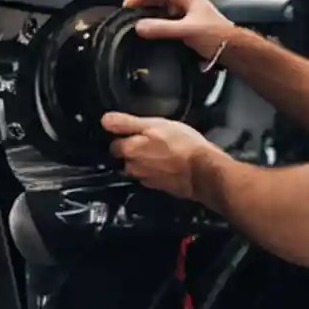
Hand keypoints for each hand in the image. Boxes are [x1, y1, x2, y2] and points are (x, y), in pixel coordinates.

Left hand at [102, 111, 224, 200]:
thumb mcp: (155, 124)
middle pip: (125, 159)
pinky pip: (151, 177)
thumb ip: (127, 123)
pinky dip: (156, 171)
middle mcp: (134, 168)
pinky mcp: (159, 188)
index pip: (114, 144)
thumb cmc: (182, 144)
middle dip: (132, 152)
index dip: (123, 137)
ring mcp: (146, 180)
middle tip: (148, 142)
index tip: (133, 133)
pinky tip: (167, 165)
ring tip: (159, 153)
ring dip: (143, 162)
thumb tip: (104, 120)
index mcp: (130, 150)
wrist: (204, 171)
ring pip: (138, 169)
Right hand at [125, 0, 236, 60]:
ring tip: (134, 24)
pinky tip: (149, 33)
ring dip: (146, 15)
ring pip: (158, 9)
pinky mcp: (184, 26)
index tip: (128, 7)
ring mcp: (183, 14)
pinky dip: (153, 25)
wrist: (233, 50)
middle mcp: (183, 2)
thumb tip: (140, 27)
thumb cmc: (218, 36)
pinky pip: (163, 21)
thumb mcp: (187, 31)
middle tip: (127, 16)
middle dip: (140, 4)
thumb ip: (162, 29)